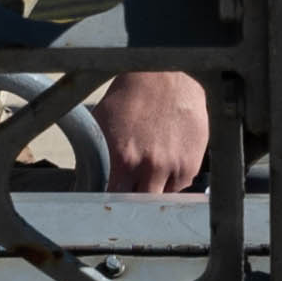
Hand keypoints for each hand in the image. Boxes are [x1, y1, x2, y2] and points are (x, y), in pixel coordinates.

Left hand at [99, 69, 214, 194]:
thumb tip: (88, 177)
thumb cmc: (131, 95)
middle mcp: (151, 167)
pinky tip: (165, 162)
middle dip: (132, 200)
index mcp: (124, 159)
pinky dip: (171, 181)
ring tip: (148, 170)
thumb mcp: (102, 122)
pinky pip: (180, 186)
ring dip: (153, 190)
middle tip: (128, 187)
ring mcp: (175, 167)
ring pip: (161, 199)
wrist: (167, 76)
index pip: (114, 199)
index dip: (110, 201)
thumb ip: (97, 154)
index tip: (108, 199)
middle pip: (139, 204)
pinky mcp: (193, 163)